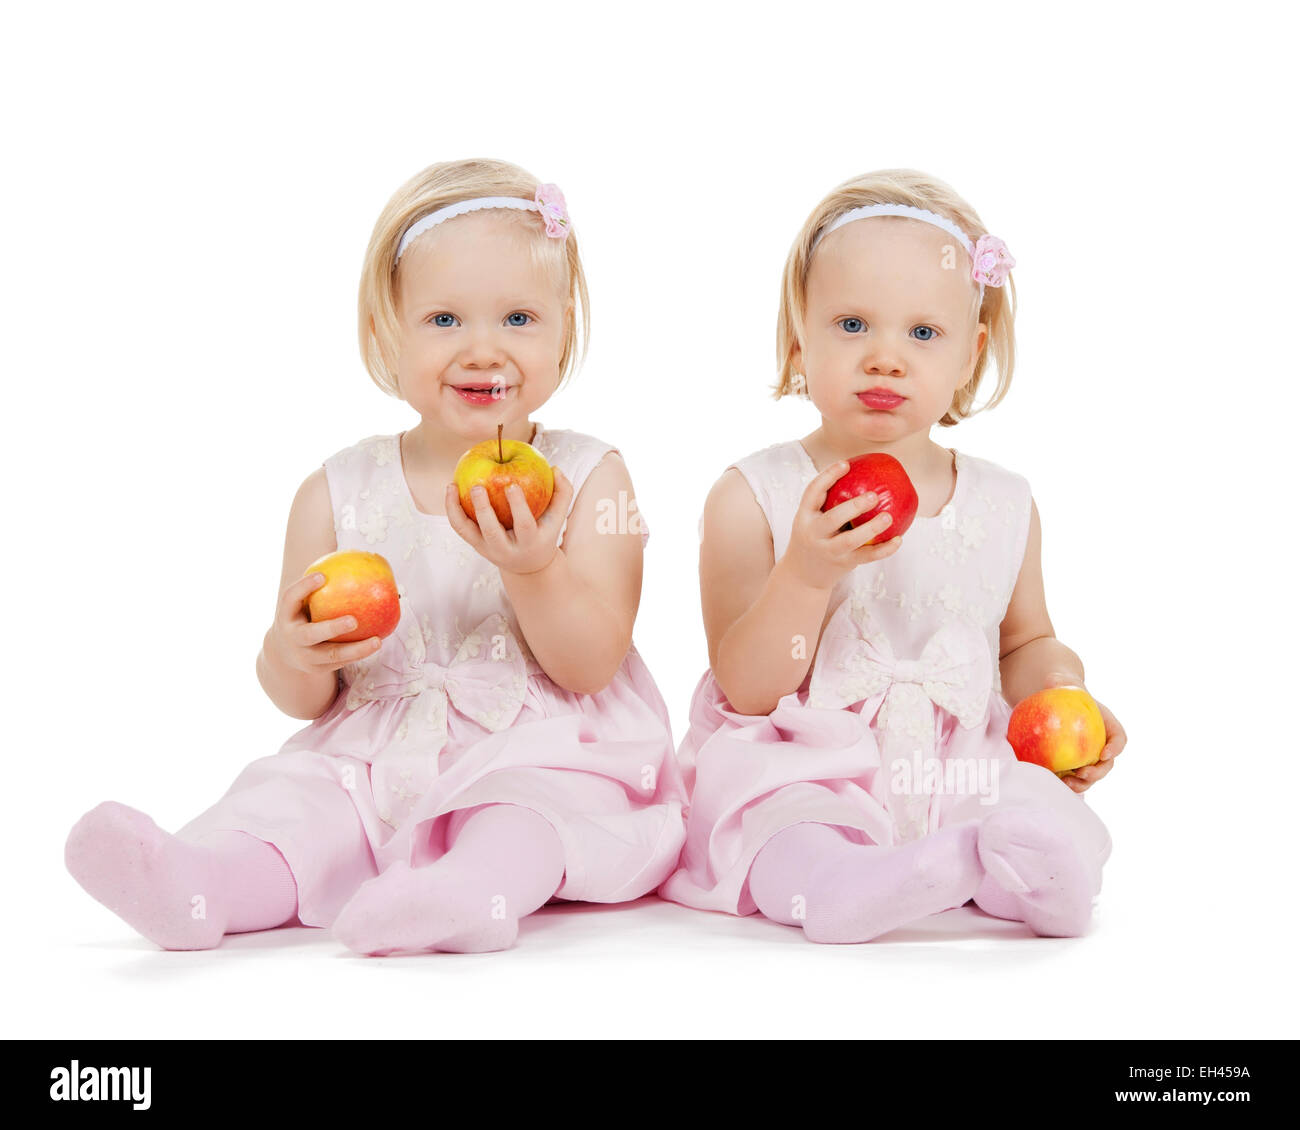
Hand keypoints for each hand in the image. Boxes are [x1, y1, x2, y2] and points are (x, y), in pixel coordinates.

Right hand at [265, 572, 381, 674]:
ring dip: (356, 649)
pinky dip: (360, 653)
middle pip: (310, 634)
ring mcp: (305, 656)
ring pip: (332, 655)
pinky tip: (377, 642)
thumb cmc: (302, 616)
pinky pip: (342, 662)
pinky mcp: (318, 669)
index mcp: (286, 616)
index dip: (303, 587)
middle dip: (331, 628)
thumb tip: (360, 557)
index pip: (290, 599)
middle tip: (353, 620)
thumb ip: (320, 586)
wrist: (284, 653)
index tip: (322, 576)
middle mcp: (293, 638)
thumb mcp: (302, 602)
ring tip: (377, 641)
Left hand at [444, 469, 574, 575]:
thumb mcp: (557, 518)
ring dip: (457, 509)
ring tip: (453, 486)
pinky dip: (452, 509)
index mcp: (529, 542)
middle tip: (477, 486)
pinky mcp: (475, 545)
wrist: (527, 566)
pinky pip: (460, 527)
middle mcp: (506, 549)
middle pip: (492, 532)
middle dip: (483, 510)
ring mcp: (487, 549)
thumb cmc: (543, 533)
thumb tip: (554, 468)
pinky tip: (451, 488)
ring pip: (468, 532)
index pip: (524, 526)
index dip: (518, 507)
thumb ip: (562, 492)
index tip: (512, 485)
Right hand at [780, 459, 901, 590]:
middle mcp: (814, 533)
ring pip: (850, 540)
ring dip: (871, 529)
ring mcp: (828, 550)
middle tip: (874, 496)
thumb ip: (830, 501)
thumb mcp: (813, 519)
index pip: (812, 492)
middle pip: (832, 519)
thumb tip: (864, 472)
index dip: (828, 476)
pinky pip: (866, 557)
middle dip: (853, 507)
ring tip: (888, 517)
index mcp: (804, 516)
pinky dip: (884, 549)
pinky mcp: (843, 563)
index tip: (845, 464)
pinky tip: (899, 539)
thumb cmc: (815, 537)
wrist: (802, 575)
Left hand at [1042, 674, 1126, 793]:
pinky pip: (1071, 777)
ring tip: (1068, 784)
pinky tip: (1052, 782)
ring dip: (1082, 784)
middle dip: (1098, 772)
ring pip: (1091, 776)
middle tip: (1083, 773)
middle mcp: (1101, 745)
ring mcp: (1087, 758)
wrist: (1051, 701)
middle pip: (1107, 764)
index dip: (1115, 748)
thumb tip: (1053, 682)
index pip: (1119, 738)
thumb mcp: (1061, 681)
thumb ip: (1060, 681)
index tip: (1105, 754)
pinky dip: (1065, 782)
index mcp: (1107, 726)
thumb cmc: (1061, 689)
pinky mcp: (1071, 765)